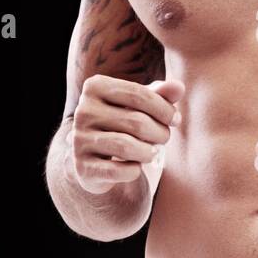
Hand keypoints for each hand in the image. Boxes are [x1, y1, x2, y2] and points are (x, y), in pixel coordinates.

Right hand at [68, 75, 184, 193]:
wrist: (95, 157)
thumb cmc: (123, 122)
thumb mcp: (140, 104)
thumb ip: (160, 94)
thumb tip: (179, 87)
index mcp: (95, 87)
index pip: (138, 94)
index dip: (164, 109)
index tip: (175, 120)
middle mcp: (83, 111)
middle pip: (136, 122)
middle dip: (160, 133)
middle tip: (164, 138)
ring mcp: (79, 140)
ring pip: (126, 147)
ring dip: (149, 152)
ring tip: (153, 152)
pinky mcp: (83, 167)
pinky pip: (119, 170)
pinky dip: (135, 170)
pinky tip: (136, 166)